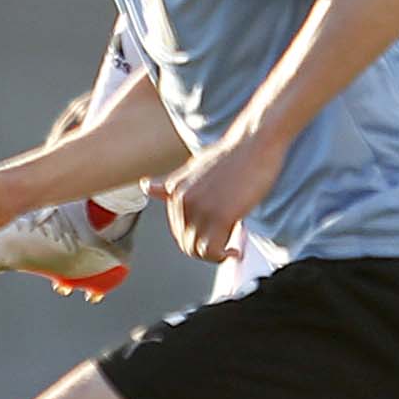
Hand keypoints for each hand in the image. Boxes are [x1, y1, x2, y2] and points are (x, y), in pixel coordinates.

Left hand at [168, 132, 276, 261]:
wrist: (254, 141)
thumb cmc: (232, 154)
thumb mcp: (194, 167)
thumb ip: (171, 184)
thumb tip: (144, 186)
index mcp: (174, 189)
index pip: (178, 230)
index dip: (198, 237)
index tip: (217, 236)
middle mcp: (181, 200)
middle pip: (186, 243)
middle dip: (206, 250)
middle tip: (227, 244)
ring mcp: (199, 209)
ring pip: (198, 251)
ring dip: (215, 255)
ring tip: (233, 248)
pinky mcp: (220, 216)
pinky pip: (213, 251)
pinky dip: (224, 257)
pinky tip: (236, 251)